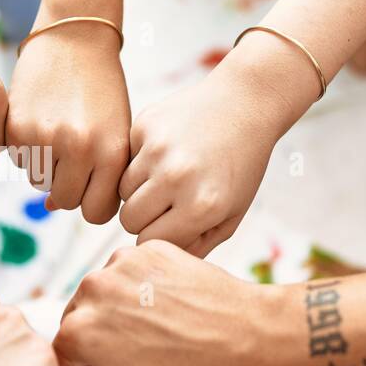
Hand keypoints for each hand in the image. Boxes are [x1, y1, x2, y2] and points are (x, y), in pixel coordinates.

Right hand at [5, 19, 130, 222]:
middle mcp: (81, 149)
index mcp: (113, 153)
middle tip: (73, 155)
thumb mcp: (114, 133)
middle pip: (67, 201)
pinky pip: (20, 162)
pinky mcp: (18, 128)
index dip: (93, 200)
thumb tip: (53, 206)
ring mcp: (47, 139)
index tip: (93, 183)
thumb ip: (99, 177)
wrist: (75, 38)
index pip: (97, 213)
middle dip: (68, 185)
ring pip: (40, 183)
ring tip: (58, 131)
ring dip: (47, 166)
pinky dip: (28, 148)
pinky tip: (41, 119)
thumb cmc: (102, 91)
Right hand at [53, 242, 302, 365]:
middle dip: (103, 337)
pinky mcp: (151, 249)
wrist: (252, 340)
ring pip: (106, 294)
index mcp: (79, 331)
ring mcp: (122, 263)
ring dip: (123, 311)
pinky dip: (147, 288)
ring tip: (165, 331)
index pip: (64, 355)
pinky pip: (134, 273)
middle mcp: (93, 289)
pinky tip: (175, 308)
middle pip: (80, 319)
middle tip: (148, 354)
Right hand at [119, 57, 288, 256]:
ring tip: (167, 176)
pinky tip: (165, 151)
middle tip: (167, 201)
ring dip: (139, 189)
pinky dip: (138, 161)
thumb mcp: (231, 214)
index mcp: (202, 206)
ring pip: (121, 191)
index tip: (172, 225)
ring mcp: (157, 149)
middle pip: (129, 220)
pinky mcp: (144, 125)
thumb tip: (156, 261)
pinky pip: (123, 159)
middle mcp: (177, 178)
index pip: (149, 242)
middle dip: (144, 216)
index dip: (159, 236)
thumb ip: (196, 246)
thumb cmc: (240, 165)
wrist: (244, 104)